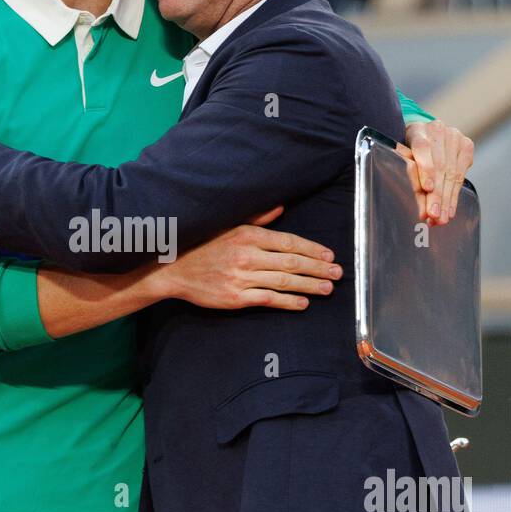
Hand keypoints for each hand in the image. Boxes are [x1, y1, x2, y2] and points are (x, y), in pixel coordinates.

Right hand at [153, 205, 341, 309]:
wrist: (172, 269)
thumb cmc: (203, 246)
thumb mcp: (228, 225)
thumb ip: (257, 218)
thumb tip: (280, 207)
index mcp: (247, 235)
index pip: (289, 242)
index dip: (312, 249)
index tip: (329, 255)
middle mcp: (247, 255)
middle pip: (292, 262)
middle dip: (318, 268)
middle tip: (337, 273)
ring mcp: (241, 277)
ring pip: (284, 281)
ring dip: (309, 285)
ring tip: (327, 289)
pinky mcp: (235, 297)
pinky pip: (268, 299)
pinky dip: (288, 301)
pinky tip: (302, 303)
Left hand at [402, 120, 474, 223]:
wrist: (424, 134)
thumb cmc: (408, 151)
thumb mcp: (402, 160)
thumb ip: (409, 177)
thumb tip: (419, 207)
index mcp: (416, 129)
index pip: (422, 148)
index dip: (426, 169)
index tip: (427, 189)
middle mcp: (437, 130)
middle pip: (439, 166)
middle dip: (437, 194)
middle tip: (433, 215)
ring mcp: (454, 136)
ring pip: (452, 172)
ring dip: (447, 199)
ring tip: (441, 218)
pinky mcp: (466, 145)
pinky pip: (462, 174)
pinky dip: (455, 195)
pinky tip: (450, 210)